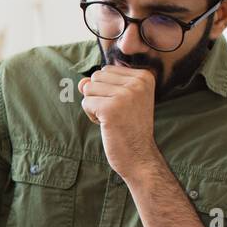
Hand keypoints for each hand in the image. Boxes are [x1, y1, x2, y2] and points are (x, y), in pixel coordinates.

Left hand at [77, 65, 159, 179]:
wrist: (140, 156)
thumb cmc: (129, 127)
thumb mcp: (119, 100)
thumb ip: (100, 85)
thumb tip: (82, 82)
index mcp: (144, 76)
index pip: (107, 70)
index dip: (107, 90)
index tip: (123, 106)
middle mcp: (138, 82)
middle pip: (96, 77)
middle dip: (99, 96)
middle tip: (116, 114)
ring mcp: (125, 94)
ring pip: (88, 88)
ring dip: (94, 106)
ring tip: (112, 119)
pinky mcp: (111, 108)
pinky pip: (85, 102)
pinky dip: (91, 116)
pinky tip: (107, 125)